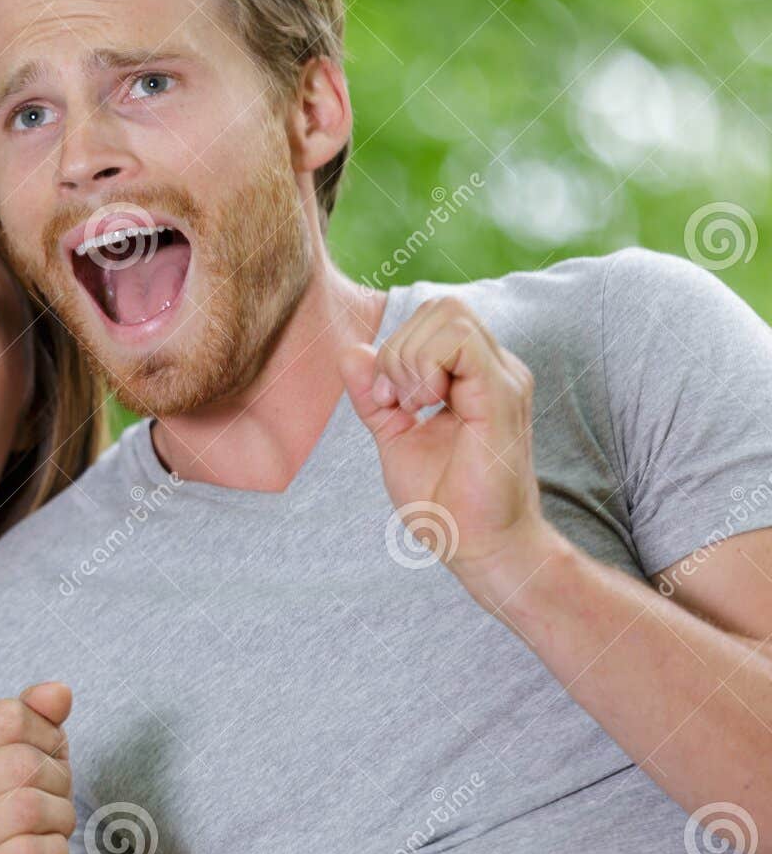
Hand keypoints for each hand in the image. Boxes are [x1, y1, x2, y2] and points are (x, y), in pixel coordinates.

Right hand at [0, 682, 74, 853]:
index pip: (10, 717)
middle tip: (53, 798)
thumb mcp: (36, 747)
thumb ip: (40, 712)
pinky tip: (45, 853)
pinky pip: (31, 853)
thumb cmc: (26, 802)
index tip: (46, 757)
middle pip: (21, 763)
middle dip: (57, 781)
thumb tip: (57, 692)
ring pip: (29, 808)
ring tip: (50, 825)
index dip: (46, 736)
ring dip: (61, 817)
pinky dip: (55, 851)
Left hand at [339, 295, 549, 576]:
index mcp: (475, 375)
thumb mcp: (395, 438)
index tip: (387, 402)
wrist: (480, 546)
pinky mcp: (503, 395)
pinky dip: (424, 367)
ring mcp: (504, 378)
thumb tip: (350, 350)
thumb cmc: (446, 502)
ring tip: (414, 407)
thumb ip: (373, 395)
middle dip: (399, 349)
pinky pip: (459, 342)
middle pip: (440, 307)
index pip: (432, 318)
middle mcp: (496, 369)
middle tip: (398, 404)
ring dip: (410, 358)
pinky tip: (424, 407)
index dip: (395, 348)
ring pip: (448, 314)